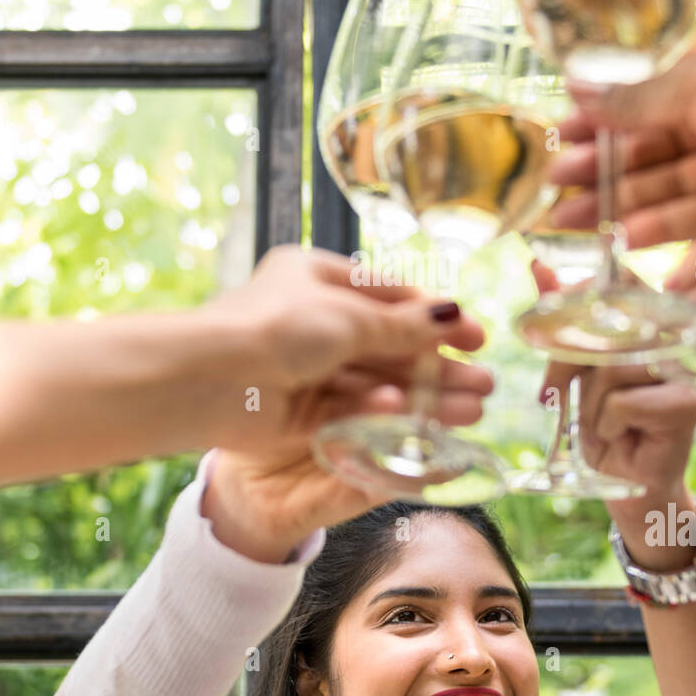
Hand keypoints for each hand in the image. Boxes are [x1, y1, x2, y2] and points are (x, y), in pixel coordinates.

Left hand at [202, 245, 492, 451]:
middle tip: (485, 384)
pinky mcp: (295, 412)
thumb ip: (403, 325)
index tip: (475, 337)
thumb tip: (451, 313)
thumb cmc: (276, 328)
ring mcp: (301, 368)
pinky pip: (350, 410)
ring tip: (470, 411)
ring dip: (422, 395)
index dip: (433, 316)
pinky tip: (418, 417)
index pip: (387, 295)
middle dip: (436, 365)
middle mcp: (307, 320)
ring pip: (374, 381)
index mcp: (313, 278)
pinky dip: (383, 412)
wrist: (210, 380)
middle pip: (385, 344)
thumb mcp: (349, 319)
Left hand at [532, 262, 695, 564]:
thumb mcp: (575, 370)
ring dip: (589, 403)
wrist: (630, 490)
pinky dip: (606, 424)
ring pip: (612, 366)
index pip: (624, 280)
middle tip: (552, 393)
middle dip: (567, 359)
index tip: (552, 319)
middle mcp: (673, 338)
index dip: (585, 291)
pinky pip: (623, 401)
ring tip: (598, 424)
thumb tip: (538, 265)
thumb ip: (563, 319)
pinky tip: (617, 438)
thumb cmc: (605, 425)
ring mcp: (684, 369)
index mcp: (651, 322)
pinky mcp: (686, 405)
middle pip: (610, 323)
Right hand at [546, 22, 695, 249]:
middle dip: (603, 168)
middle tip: (555, 187)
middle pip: (655, 150)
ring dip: (620, 203)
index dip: (605, 122)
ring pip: (671, 189)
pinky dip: (665, 228)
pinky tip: (623, 236)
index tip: (562, 139)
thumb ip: (638, 100)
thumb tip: (580, 91)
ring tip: (567, 220)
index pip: (650, 103)